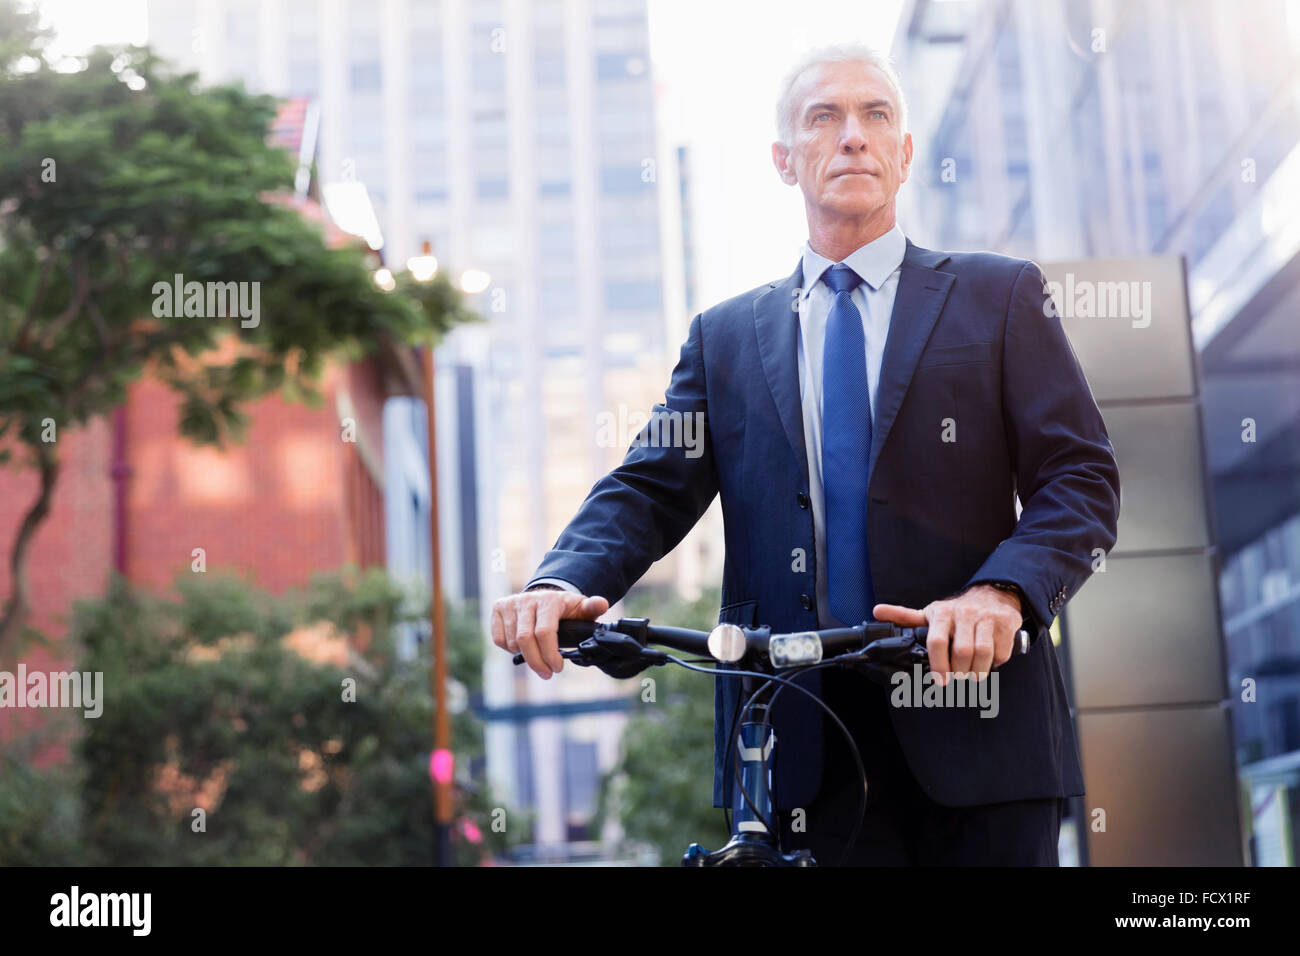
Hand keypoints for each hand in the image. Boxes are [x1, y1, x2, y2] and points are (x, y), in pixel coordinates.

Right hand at [490, 590, 609, 679]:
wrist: (544, 596)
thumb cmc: (565, 609)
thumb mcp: (581, 608)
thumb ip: (592, 608)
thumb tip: (602, 604)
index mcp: (550, 600)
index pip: (544, 632)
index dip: (549, 655)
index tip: (557, 668)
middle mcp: (527, 599)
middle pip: (525, 639)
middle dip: (536, 662)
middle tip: (547, 674)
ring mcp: (511, 603)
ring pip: (511, 641)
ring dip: (524, 657)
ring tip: (537, 660)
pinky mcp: (498, 608)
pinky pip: (498, 639)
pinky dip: (509, 650)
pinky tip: (522, 649)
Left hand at [873, 585, 1022, 684]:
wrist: (993, 594)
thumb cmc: (958, 611)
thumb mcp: (932, 613)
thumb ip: (906, 617)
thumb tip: (877, 612)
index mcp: (943, 613)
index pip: (937, 641)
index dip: (938, 665)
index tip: (939, 680)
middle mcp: (965, 613)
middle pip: (962, 652)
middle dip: (959, 671)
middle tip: (956, 677)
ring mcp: (987, 618)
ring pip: (983, 654)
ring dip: (977, 672)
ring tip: (971, 674)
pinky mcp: (1006, 625)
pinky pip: (1001, 654)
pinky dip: (994, 664)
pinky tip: (988, 662)